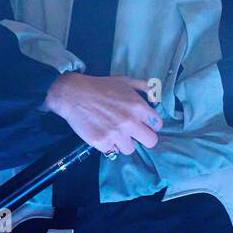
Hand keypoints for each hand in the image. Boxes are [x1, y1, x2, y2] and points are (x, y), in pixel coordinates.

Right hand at [45, 72, 163, 155]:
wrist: (74, 94)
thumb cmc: (101, 86)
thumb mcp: (125, 81)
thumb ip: (145, 87)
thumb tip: (156, 101)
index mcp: (138, 106)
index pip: (157, 125)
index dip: (150, 124)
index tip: (142, 124)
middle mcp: (130, 122)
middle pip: (151, 141)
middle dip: (143, 138)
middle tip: (132, 133)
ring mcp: (116, 134)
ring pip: (131, 149)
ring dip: (124, 142)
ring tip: (114, 132)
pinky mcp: (102, 143)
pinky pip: (112, 151)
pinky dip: (108, 145)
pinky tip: (102, 133)